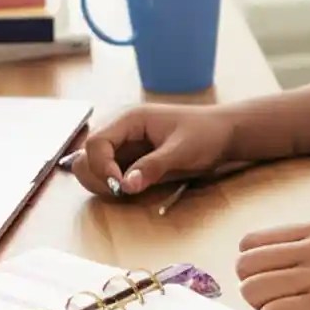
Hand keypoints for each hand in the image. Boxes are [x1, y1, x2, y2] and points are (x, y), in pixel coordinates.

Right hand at [72, 104, 235, 196]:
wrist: (224, 133)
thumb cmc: (206, 134)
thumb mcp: (182, 151)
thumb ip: (153, 166)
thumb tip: (125, 186)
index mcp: (130, 118)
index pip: (95, 142)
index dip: (101, 166)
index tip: (121, 186)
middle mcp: (121, 130)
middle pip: (85, 155)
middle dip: (97, 176)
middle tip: (122, 190)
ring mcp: (124, 145)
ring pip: (91, 166)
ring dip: (101, 183)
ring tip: (128, 190)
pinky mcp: (131, 159)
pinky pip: (108, 174)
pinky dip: (112, 185)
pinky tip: (132, 188)